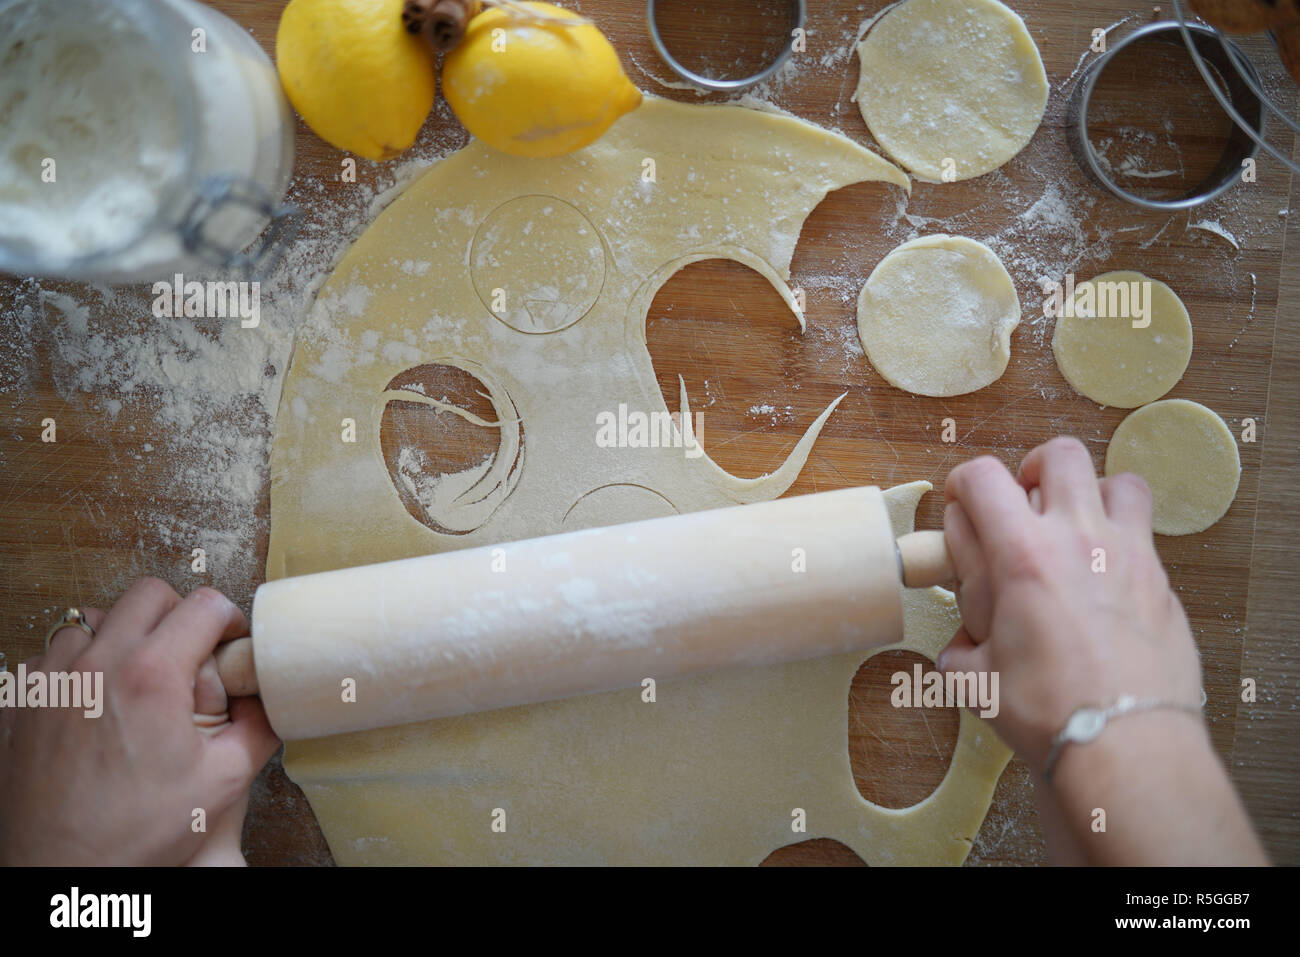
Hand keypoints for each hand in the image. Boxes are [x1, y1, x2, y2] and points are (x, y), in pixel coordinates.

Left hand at [0, 579, 279, 865]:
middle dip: (178, 614)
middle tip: (190, 653)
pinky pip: (51, 656)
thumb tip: (269, 700)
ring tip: (137, 677)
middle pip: (148, 595)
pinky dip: (76, 665)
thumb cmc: (134, 832)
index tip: (231, 644)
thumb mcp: (222, 782)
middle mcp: (97, 664)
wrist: (57, 871)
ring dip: (122, 635)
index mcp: (152, 675)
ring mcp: (52, 679)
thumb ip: (259, 729)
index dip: (229, 620)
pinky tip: (93, 701)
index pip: (204, 606)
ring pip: (92, 618)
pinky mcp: (20, 701)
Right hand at [937, 437, 1264, 864]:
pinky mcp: (1161, 582)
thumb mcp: (973, 678)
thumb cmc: (1047, 712)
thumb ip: (960, 644)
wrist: (1125, 743)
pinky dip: (1122, 539)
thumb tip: (962, 644)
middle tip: (1021, 503)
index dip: (961, 489)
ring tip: (1074, 528)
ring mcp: (1129, 555)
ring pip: (1117, 481)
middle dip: (1030, 470)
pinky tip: (1106, 578)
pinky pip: (1145, 533)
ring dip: (1090, 494)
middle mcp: (1079, 538)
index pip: (982, 479)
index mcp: (1022, 553)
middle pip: (1057, 456)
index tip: (961, 512)